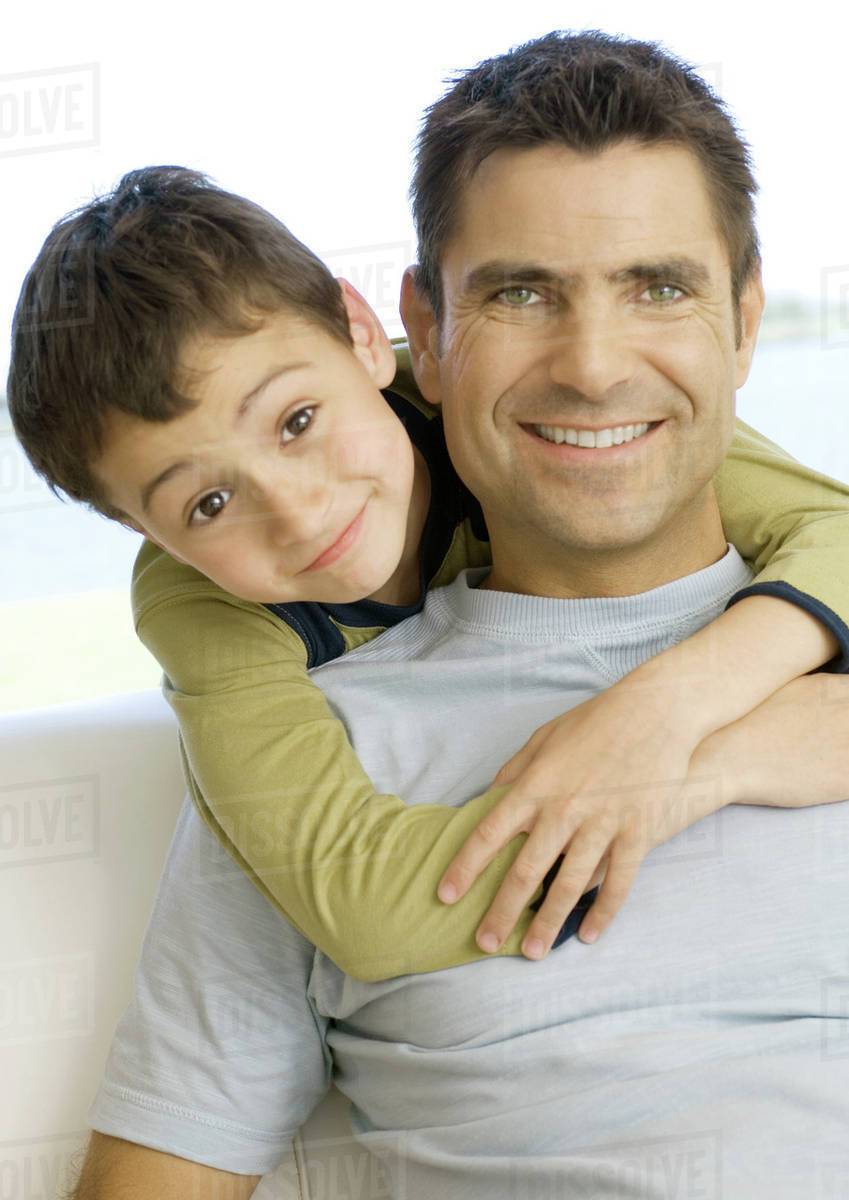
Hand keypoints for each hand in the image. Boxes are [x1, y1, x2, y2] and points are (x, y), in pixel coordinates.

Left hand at [438, 679, 720, 958]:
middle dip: (500, 912)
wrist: (657, 712)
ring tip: (530, 952)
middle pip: (523, 872)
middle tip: (482, 943)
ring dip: (546, 923)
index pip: (487, 835)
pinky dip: (601, 914)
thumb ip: (513, 773)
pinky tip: (586, 936)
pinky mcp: (637, 833)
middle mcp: (562, 810)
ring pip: (568, 886)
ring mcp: (601, 824)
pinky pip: (616, 883)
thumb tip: (487, 802)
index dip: (465, 868)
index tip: (446, 895)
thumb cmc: (595, 722)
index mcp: (534, 786)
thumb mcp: (543, 738)